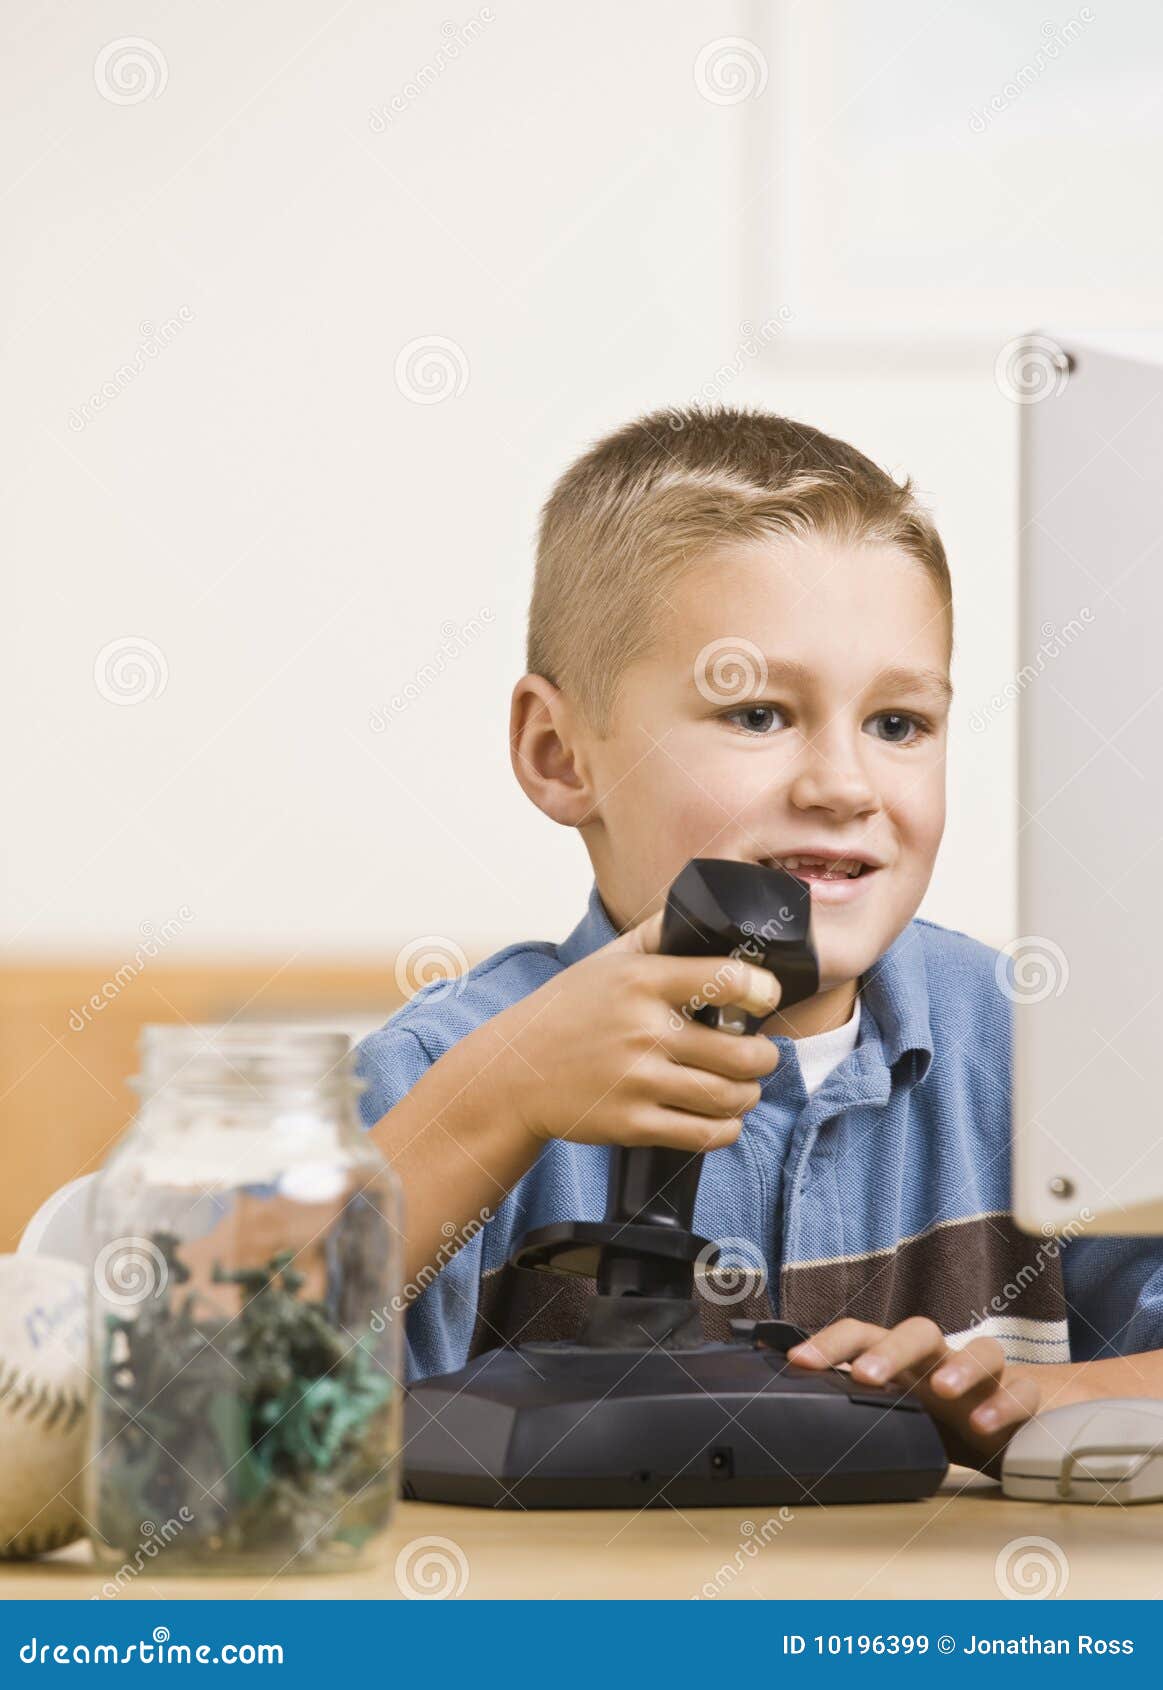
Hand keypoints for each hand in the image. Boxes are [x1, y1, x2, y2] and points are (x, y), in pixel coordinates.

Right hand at [492, 908, 781, 1150]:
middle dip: (766, 1056)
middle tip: (762, 1052)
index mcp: (642, 981)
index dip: (762, 992)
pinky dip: (726, 1128)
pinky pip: (705, 1134)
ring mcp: (638, 1081)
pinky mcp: (632, 1124)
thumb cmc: (567, 1011)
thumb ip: (657, 934)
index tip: (764, 1000)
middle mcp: (644, 1031)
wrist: (514, 1072)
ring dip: (749, 1093)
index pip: (730, 980)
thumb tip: (705, 914)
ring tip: (744, 1085)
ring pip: (730, 1097)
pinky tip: (721, 1116)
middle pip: (743, 1053)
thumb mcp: (606, 960)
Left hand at [786, 1317, 1042, 1472]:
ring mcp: (986, 1376)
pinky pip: (1021, 1392)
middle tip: (865, 1376)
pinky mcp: (1025, 1399)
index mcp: (903, 1360)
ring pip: (983, 1351)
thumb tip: (787, 1408)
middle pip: (919, 1331)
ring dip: (961, 1367)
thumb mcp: (893, 1413)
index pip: (862, 1334)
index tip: (796, 1363)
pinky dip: (1005, 1404)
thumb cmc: (940, 1415)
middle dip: (890, 1351)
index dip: (828, 1344)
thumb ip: (850, 1407)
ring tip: (944, 1391)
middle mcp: (942, 1359)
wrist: (1011, 1423)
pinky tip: (985, 1425)